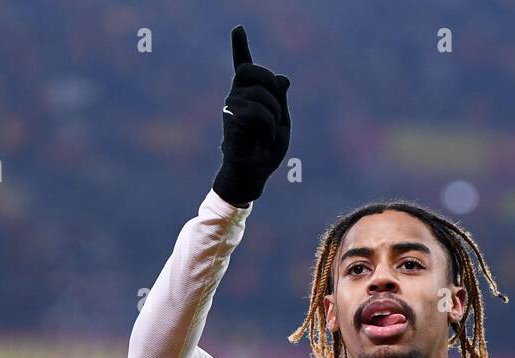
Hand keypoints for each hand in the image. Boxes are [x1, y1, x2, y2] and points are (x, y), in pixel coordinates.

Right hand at [211, 25, 291, 206]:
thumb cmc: (266, 149)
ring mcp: (231, 106)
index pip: (244, 66)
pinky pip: (257, 111)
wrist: (255, 172)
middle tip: (277, 108)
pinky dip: (268, 125)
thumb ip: (281, 100)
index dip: (240, 47)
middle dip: (269, 83)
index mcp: (250, 95)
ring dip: (274, 113)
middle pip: (251, 70)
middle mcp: (236, 96)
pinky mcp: (230, 119)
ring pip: (260, 93)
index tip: (239, 28)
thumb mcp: (281, 121)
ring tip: (270, 131)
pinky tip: (264, 138)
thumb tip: (283, 78)